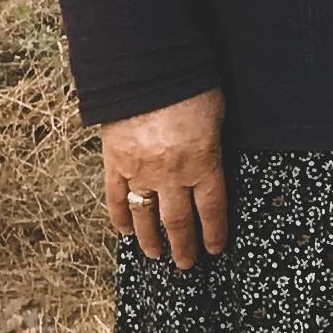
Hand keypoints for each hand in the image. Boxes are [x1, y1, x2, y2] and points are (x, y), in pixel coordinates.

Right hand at [102, 89, 229, 265]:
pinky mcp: (115, 162)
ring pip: (146, 216)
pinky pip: (117, 197)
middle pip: (178, 221)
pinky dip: (120, 217)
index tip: (214, 249)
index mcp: (203, 163)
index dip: (214, 232)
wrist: (145, 68)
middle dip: (183, 246)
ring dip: (151, 239)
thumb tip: (210, 158)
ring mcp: (141, 171)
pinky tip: (124, 231)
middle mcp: (173, 175)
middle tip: (185, 264)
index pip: (211, 209)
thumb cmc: (188, 84)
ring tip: (155, 254)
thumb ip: (213, 142)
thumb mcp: (217, 113)